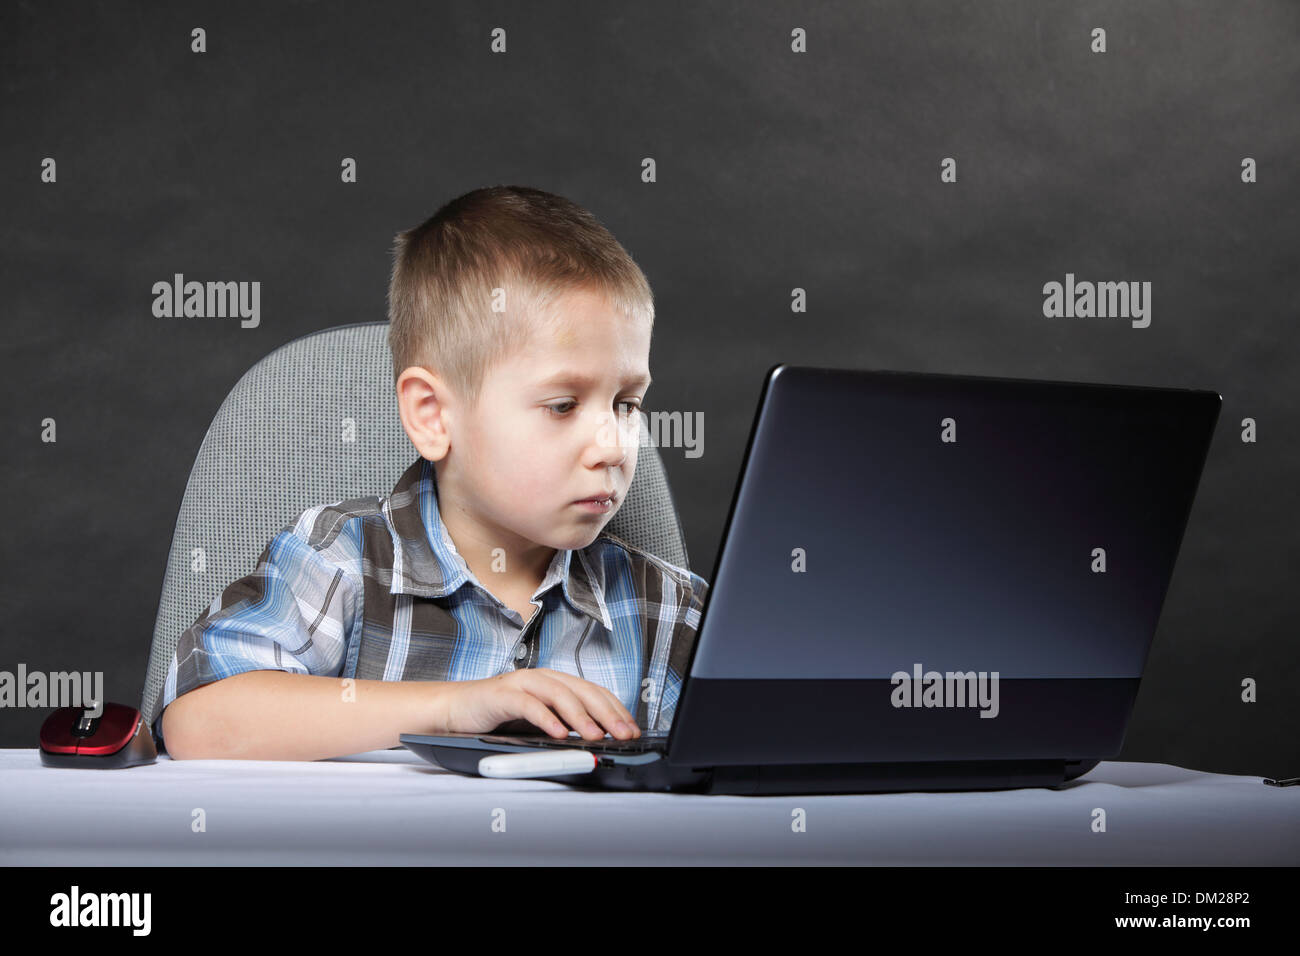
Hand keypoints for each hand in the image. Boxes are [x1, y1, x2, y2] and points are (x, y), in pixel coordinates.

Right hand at [439, 668, 640, 740]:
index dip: (616, 710)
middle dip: (607, 714)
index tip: (632, 730)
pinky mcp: (502, 694)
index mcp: (555, 682)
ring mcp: (522, 683)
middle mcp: (542, 678)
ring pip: (559, 694)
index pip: (594, 692)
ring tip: (595, 735)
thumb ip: (564, 724)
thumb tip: (598, 740)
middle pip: (582, 691)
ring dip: (580, 716)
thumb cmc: (499, 715)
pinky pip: (529, 704)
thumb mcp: (539, 721)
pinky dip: (546, 718)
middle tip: (623, 734)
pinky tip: (558, 733)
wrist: (456, 709)